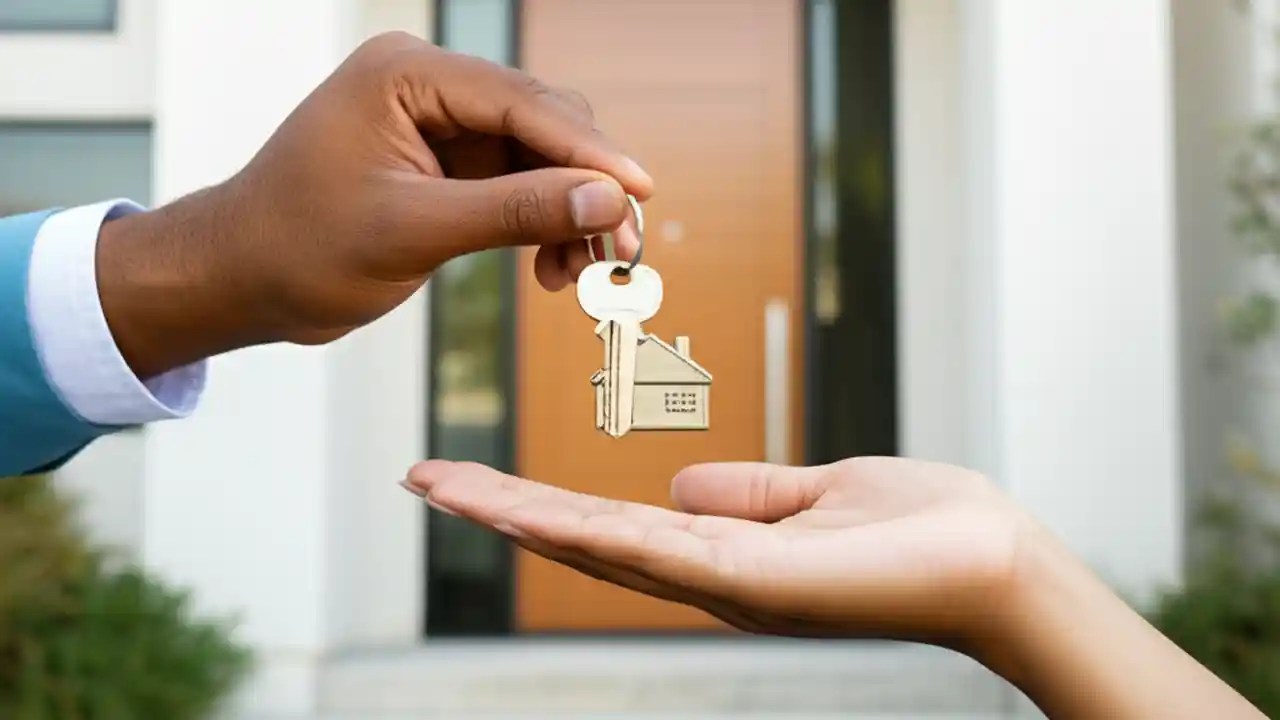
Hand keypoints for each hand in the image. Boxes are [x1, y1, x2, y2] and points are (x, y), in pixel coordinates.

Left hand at [97, 32, 650, 377]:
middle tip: (622, 250)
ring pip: (538, 158)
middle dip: (585, 188)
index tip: (640, 194)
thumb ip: (514, 211)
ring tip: (583, 275)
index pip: (522, 101)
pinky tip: (552, 270)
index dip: (589, 152)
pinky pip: (516, 185)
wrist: (241, 279)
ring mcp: (438, 125)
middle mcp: (427, 87)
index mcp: (406, 74)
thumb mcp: (413, 231)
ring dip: (568, 213)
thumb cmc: (298, 247)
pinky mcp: (444, 165)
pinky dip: (541, 225)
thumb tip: (607, 201)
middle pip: (542, 123)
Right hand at [402, 458, 1267, 719]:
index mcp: (721, 550)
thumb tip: (681, 484)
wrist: (996, 563)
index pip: (608, 524)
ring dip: (517, 519)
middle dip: (499, 512)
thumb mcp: (817, 491)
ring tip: (444, 488)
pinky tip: (530, 516)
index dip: (534, 506)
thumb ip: (747, 491)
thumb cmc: (921, 526)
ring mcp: (728, 583)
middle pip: (584, 540)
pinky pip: (657, 551)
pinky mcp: (758, 581)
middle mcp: (709, 575)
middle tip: (420, 480)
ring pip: (601, 547)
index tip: (471, 479)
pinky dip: (587, 534)